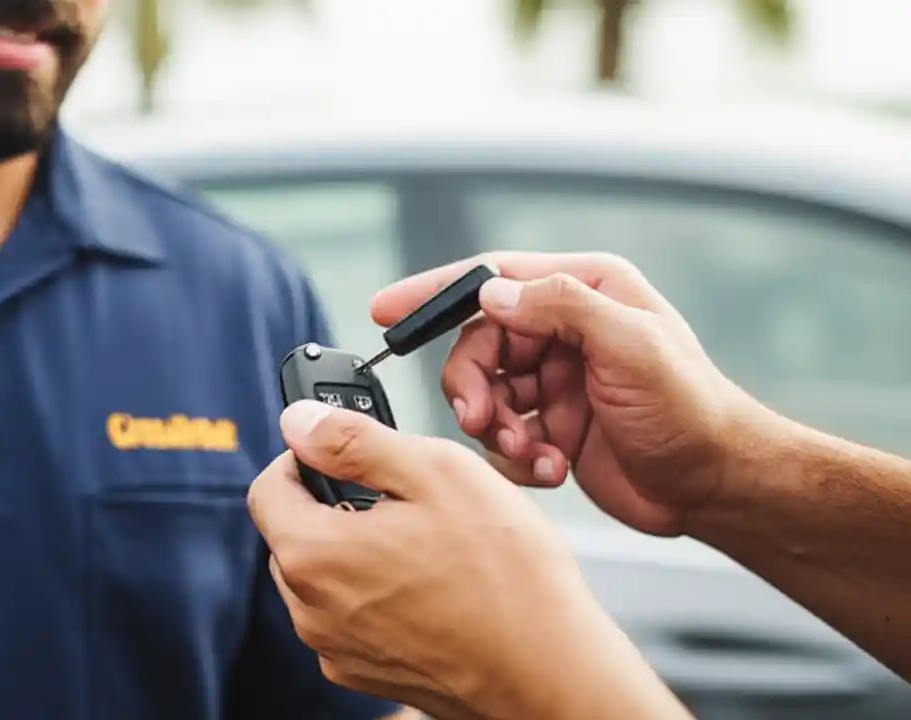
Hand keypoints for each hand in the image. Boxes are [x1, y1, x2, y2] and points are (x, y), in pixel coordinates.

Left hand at [247, 401, 688, 719]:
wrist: (551, 674)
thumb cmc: (506, 579)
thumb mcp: (436, 474)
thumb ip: (355, 440)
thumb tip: (301, 420)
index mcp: (314, 554)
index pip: (267, 488)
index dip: (301, 457)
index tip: (338, 451)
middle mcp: (312, 609)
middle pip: (293, 533)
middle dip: (333, 505)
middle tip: (399, 495)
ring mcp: (337, 648)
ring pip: (323, 576)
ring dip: (357, 550)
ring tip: (426, 542)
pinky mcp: (365, 674)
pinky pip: (350, 616)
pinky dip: (376, 594)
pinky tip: (432, 584)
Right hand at [372, 252, 764, 536]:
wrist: (715, 487)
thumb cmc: (693, 410)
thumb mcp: (631, 345)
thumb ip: (559, 307)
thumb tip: (491, 293)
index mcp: (585, 291)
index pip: (493, 277)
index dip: (434, 292)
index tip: (387, 309)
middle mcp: (565, 329)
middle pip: (478, 344)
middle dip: (472, 386)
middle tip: (481, 419)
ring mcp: (556, 379)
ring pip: (484, 394)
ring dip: (497, 428)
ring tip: (529, 452)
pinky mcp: (551, 425)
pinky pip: (502, 434)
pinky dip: (516, 456)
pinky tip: (551, 468)